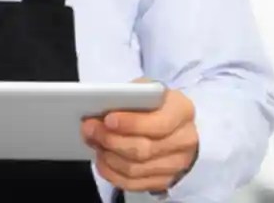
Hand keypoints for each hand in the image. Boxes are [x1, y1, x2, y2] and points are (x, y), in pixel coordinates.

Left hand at [81, 79, 198, 193]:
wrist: (172, 123)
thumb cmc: (152, 103)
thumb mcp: (144, 89)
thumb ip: (127, 96)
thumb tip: (100, 112)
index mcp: (182, 111)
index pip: (160, 123)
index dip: (132, 123)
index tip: (108, 119)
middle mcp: (184, 140)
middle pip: (143, 149)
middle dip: (110, 140)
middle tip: (89, 129)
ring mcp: (177, 164)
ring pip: (135, 168)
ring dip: (108, 156)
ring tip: (93, 142)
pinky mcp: (165, 180)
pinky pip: (134, 183)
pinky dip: (112, 173)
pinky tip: (101, 160)